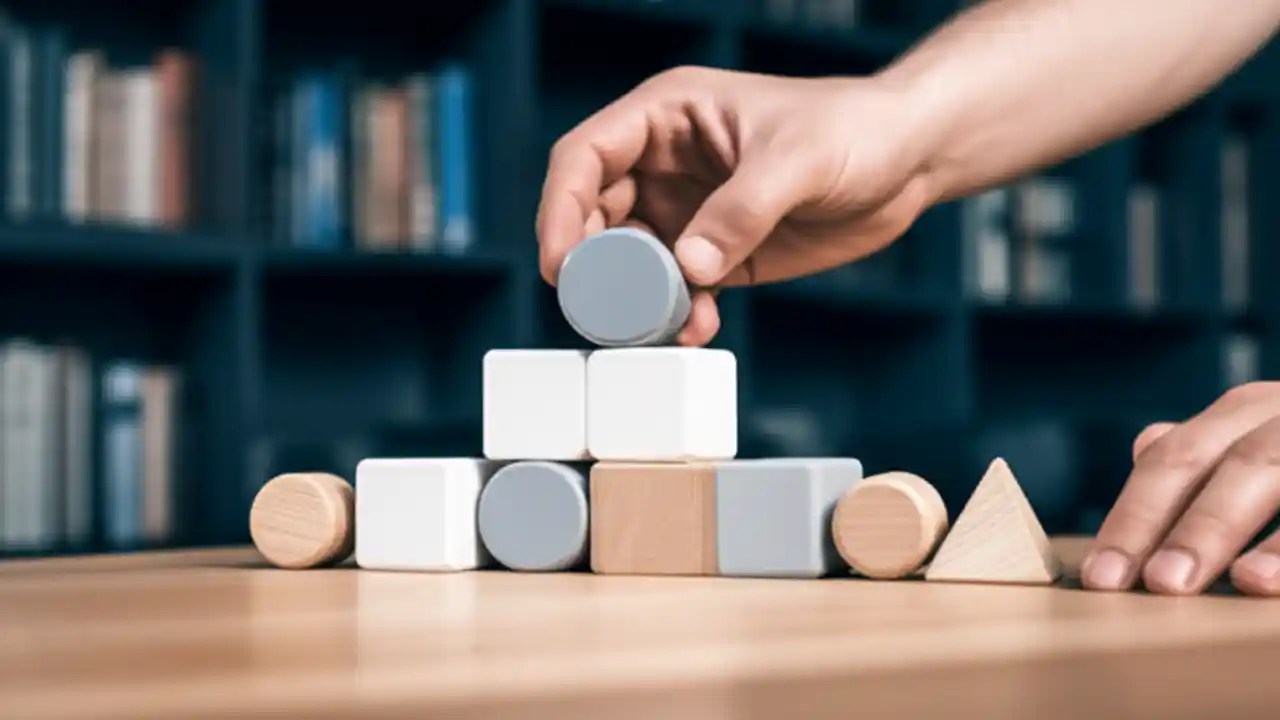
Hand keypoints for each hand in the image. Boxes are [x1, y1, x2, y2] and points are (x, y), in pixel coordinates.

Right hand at [536, 65, 939, 345]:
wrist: (910, 161)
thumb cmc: (857, 130)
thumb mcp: (799, 161)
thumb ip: (741, 212)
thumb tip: (688, 269)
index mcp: (669, 116)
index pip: (586, 156)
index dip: (561, 208)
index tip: (560, 262)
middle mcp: (666, 163)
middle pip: (594, 216)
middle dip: (592, 266)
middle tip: (601, 312)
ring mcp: (689, 210)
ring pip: (631, 262)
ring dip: (635, 300)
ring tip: (657, 327)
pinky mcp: (718, 253)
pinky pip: (677, 290)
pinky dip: (677, 314)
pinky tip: (698, 328)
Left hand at [1083, 382, 1279, 595]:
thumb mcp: (1258, 431)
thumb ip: (1205, 449)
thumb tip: (1146, 446)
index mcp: (1246, 411)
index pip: (1172, 462)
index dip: (1134, 519)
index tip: (1100, 579)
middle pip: (1227, 467)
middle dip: (1190, 529)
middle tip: (1156, 586)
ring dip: (1265, 531)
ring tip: (1242, 583)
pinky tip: (1279, 580)